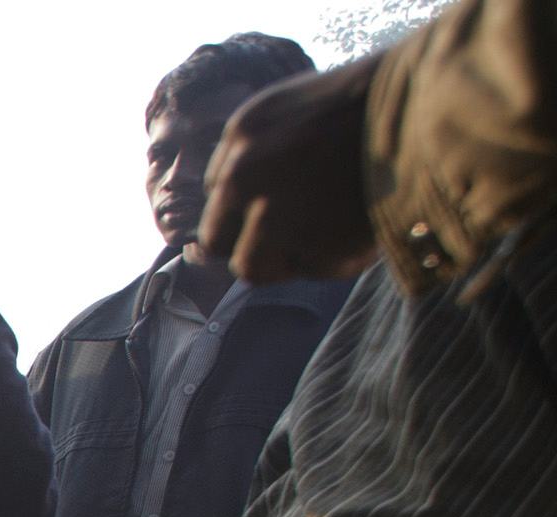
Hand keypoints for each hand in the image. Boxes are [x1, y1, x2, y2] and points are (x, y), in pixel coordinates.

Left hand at [201, 55, 378, 283]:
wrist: (439, 105)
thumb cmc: (379, 105)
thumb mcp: (299, 110)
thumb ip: (259, 154)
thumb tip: (224, 215)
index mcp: (241, 133)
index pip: (219, 196)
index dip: (246, 209)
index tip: (277, 208)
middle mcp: (243, 174)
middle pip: (217, 241)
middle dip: (250, 243)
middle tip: (295, 235)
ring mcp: (275, 214)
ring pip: (251, 268)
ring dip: (286, 261)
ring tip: (329, 234)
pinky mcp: (313, 246)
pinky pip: (311, 271)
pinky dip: (336, 259)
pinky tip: (363, 228)